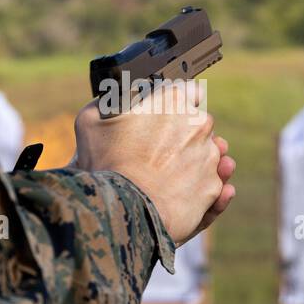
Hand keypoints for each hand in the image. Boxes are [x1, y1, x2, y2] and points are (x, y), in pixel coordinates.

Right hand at [73, 81, 234, 243]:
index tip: (169, 118)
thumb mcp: (91, 121)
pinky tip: (182, 194)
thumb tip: (114, 99)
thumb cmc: (105, 164)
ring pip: (209, 156)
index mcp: (173, 101)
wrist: (123, 211)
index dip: (179, 106)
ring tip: (170, 178)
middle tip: (162, 153)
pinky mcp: (213, 187)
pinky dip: (201, 189)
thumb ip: (109, 102)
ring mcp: (210, 157)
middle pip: (199, 126)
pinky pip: (212, 185)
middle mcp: (199, 124)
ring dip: (194, 163)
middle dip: (186, 137)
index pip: (189, 92)